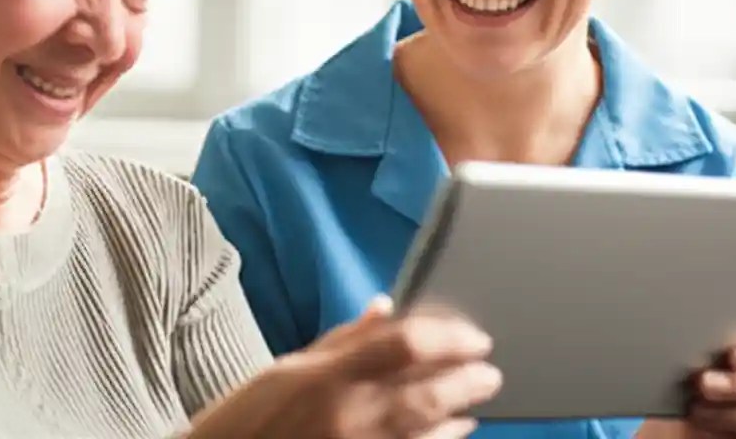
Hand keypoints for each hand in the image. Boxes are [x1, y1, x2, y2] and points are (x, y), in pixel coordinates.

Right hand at [188, 297, 501, 438]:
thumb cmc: (245, 418)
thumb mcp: (286, 368)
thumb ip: (342, 341)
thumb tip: (386, 308)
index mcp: (325, 376)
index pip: (403, 344)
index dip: (449, 337)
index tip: (473, 336)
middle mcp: (345, 415)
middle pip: (426, 395)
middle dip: (466, 382)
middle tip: (490, 372)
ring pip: (426, 435)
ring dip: (457, 417)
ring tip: (472, 404)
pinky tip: (450, 433)